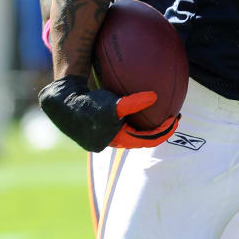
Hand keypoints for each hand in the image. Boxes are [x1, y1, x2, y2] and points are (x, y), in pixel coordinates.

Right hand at [38, 75, 177, 151]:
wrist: (62, 103)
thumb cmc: (88, 103)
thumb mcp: (112, 104)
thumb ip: (133, 102)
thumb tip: (155, 97)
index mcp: (118, 140)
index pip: (149, 140)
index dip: (165, 131)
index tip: (176, 118)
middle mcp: (114, 141)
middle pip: (143, 139)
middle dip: (160, 129)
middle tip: (173, 117)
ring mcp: (107, 136)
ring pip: (134, 133)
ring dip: (148, 126)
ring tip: (161, 112)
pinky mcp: (102, 128)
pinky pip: (126, 126)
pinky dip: (137, 119)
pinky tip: (141, 104)